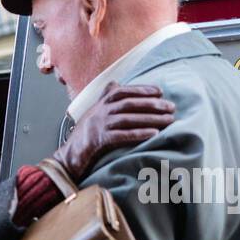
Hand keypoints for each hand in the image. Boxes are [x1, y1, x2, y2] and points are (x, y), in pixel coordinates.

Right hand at [53, 82, 174, 179]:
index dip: (142, 90)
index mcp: (99, 104)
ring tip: (169, 121)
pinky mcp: (99, 140)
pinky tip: (153, 134)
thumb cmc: (84, 135)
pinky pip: (122, 135)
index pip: (122, 91)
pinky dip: (139, 134)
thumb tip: (115, 82)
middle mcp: (99, 112)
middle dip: (152, 104)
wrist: (68, 156)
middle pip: (129, 104)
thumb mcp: (92, 112)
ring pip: (128, 118)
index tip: (160, 91)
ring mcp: (98, 125)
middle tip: (171, 107)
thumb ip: (104, 97)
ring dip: (151, 119)